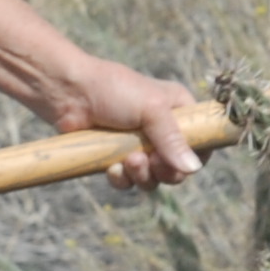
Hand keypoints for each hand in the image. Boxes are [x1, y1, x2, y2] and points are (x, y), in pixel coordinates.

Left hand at [48, 55, 201, 190]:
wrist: (67, 93)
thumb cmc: (113, 90)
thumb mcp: (151, 109)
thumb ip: (173, 139)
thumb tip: (193, 170)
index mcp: (178, 110)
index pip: (202, 141)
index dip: (196, 157)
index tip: (183, 164)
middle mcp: (162, 129)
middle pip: (178, 167)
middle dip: (164, 171)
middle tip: (150, 162)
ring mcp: (138, 145)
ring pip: (153, 178)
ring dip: (142, 176)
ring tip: (127, 161)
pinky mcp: (115, 157)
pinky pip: (128, 181)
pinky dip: (121, 179)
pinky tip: (110, 168)